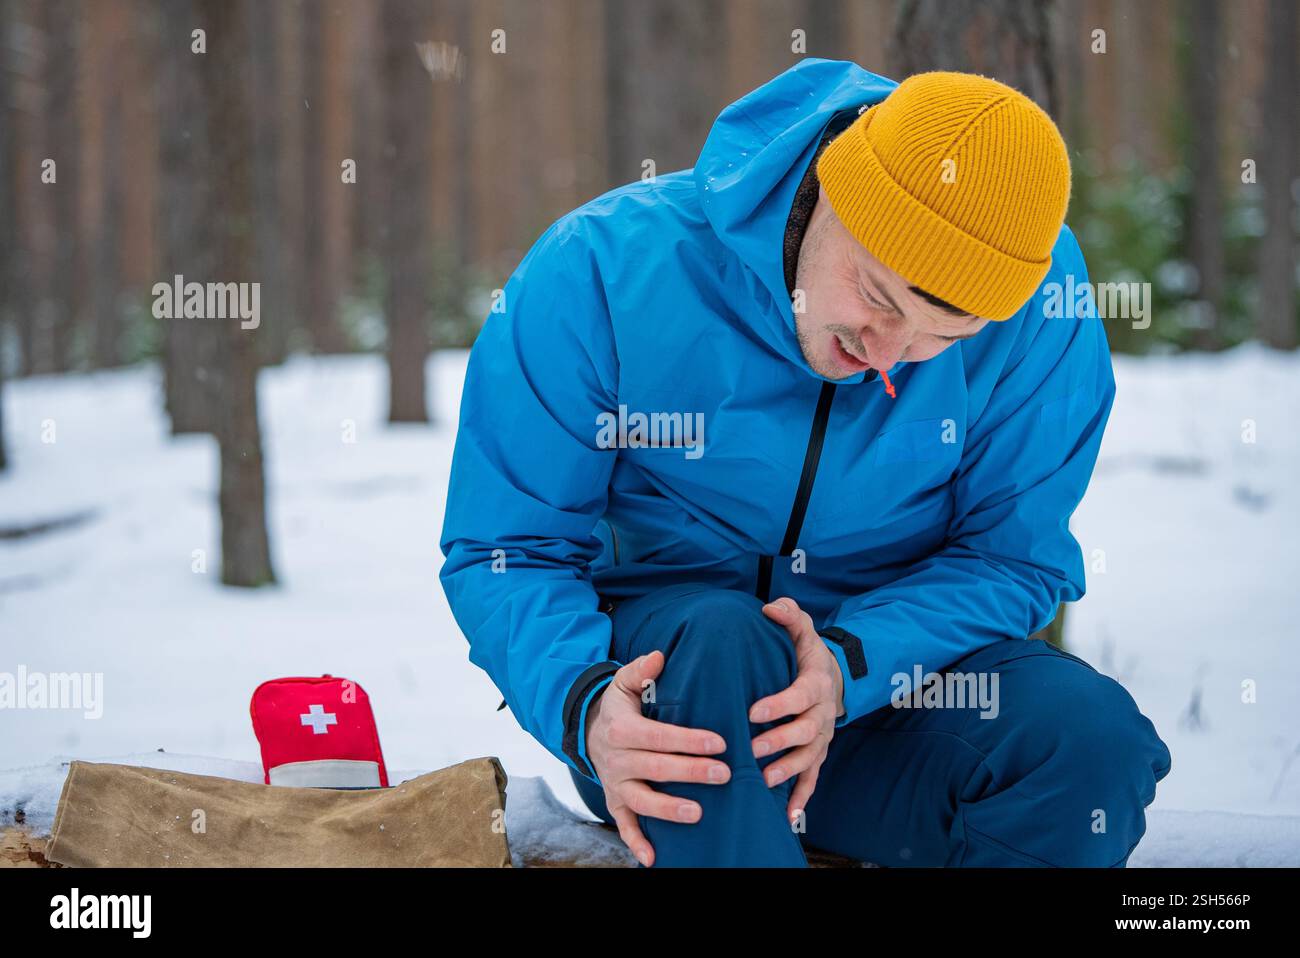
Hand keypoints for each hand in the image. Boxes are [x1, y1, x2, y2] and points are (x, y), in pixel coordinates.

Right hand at [584, 650, 729, 867]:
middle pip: (656, 767)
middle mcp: (617, 759)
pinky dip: (635, 843)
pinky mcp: (615, 802)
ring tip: (698, 813)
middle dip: (691, 772)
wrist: (588, 731)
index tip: (720, 743)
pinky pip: (624, 825)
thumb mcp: (623, 682)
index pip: (660, 736)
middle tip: (724, 774)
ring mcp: (616, 784)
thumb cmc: (618, 706)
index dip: (689, 740)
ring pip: (641, 800)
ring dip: (668, 808)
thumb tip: (659, 656)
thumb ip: (641, 669)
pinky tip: (653, 858)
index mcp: (623, 729)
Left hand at [749, 597, 844, 823]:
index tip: (753, 710)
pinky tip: (789, 816)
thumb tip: (770, 608)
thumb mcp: (802, 630)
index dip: (778, 704)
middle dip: (779, 741)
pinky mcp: (818, 755)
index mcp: (815, 684)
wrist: (833, 678)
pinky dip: (802, 798)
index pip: (798, 696)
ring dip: (788, 771)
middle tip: (752, 749)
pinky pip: (813, 779)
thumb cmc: (807, 654)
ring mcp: (821, 738)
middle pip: (805, 731)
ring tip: (764, 780)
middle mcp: (822, 714)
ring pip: (809, 758)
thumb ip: (789, 616)